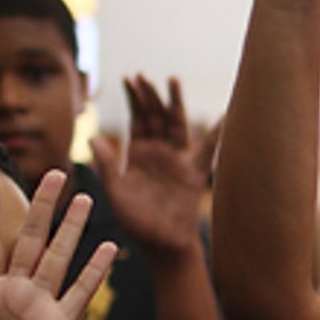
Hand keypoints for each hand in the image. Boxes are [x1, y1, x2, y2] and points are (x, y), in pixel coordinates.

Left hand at [0, 172, 115, 319]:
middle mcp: (14, 290)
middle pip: (30, 237)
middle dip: (41, 205)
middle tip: (53, 173)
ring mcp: (40, 304)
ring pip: (57, 255)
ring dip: (71, 227)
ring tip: (83, 197)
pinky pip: (79, 291)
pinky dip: (95, 270)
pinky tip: (107, 248)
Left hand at [92, 74, 210, 257]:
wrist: (162, 245)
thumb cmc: (137, 223)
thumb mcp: (116, 193)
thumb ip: (108, 166)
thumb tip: (93, 138)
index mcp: (138, 155)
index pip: (137, 120)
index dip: (134, 99)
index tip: (129, 78)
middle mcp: (158, 153)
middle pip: (155, 116)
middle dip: (150, 96)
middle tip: (144, 75)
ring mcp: (178, 160)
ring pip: (177, 125)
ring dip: (175, 103)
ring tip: (173, 80)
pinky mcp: (194, 173)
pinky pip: (208, 149)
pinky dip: (217, 132)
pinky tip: (226, 116)